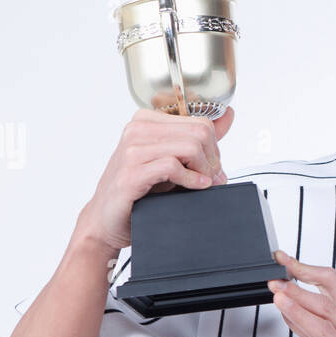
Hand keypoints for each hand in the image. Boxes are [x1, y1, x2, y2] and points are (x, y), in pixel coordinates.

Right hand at [76, 106, 234, 253]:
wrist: (107, 220)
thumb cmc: (138, 191)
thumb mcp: (172, 160)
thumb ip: (198, 139)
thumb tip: (228, 116)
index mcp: (147, 121)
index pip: (200, 121)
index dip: (215, 148)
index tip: (213, 167)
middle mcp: (137, 130)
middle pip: (200, 133)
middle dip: (213, 160)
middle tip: (212, 179)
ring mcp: (132, 149)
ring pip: (190, 147)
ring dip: (204, 170)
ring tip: (203, 185)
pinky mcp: (131, 172)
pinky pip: (173, 166)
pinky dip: (191, 179)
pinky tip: (194, 188)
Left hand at [268, 250, 335, 336]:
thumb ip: (312, 329)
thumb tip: (288, 307)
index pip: (332, 286)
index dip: (305, 270)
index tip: (282, 261)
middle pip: (327, 305)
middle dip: (299, 291)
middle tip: (275, 282)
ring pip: (325, 332)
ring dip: (300, 314)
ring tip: (279, 302)